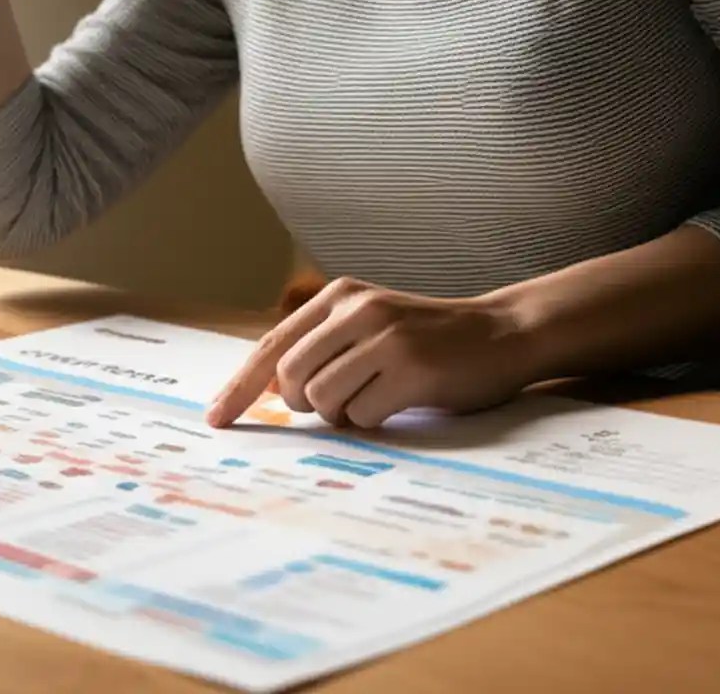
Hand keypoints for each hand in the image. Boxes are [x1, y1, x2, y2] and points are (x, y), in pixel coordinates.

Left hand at [207, 277, 538, 428]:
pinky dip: (374, 421)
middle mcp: (358, 311)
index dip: (239, 386)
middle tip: (343, 401)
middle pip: (290, 379)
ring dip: (344, 414)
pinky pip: (362, 416)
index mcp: (340, 297)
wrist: (503, 334)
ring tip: (378, 396)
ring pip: (322, 400)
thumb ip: (322, 347)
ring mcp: (386, 338)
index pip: (272, 346)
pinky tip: (401, 401)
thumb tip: (266, 391)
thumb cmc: (429, 340)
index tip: (216, 418)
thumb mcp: (370, 326)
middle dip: (305, 405)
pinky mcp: (412, 369)